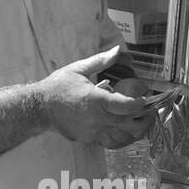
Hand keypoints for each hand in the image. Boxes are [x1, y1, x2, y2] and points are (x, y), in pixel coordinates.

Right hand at [39, 47, 153, 143]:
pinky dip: (113, 131)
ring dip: (129, 126)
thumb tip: (118, 50)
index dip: (140, 103)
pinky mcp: (87, 138)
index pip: (127, 106)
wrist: (39, 107)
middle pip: (128, 122)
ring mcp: (92, 130)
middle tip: (149, 111)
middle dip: (141, 117)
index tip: (146, 99)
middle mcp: (97, 118)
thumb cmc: (59, 86)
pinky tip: (115, 123)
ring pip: (119, 133)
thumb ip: (101, 61)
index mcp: (97, 100)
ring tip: (137, 119)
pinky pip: (106, 137)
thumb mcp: (79, 69)